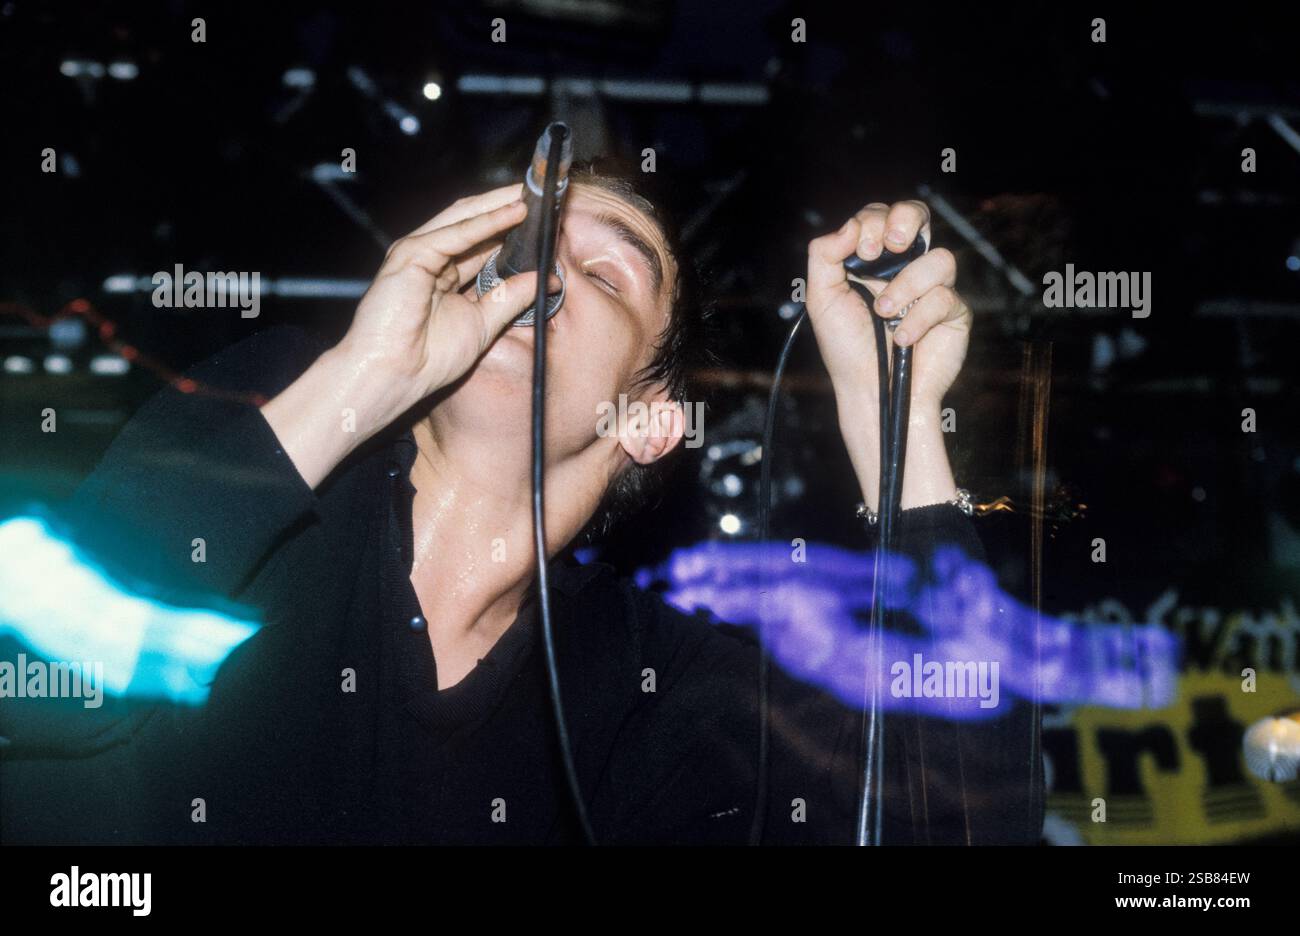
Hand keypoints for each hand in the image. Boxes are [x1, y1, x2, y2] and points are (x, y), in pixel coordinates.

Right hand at [262, 185, 553, 487]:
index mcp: (443, 275)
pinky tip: (514, 212)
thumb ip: (510, 298)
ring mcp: (418, 253)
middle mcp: (430, 258)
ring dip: (500, 204)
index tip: (543, 221)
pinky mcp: (411, 254)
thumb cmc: (427, 359)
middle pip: (474, 222)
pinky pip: (456, 233)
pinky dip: (487, 221)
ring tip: (532, 193)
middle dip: (507, 206)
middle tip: (541, 194)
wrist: (391, 376)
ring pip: (465, 218)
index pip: (481, 242)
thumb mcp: (483, 325)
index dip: (510, 229)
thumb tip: (546, 279)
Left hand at [805, 200, 970, 509]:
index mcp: (874, 260)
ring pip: (940, 259)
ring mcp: (933, 289)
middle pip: (920, 217)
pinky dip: (918, 320)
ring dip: (906, 285)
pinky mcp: (954, 314)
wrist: (870, 392)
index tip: (861, 252)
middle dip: (906, 221)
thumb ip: (824, 256)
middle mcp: (906, 268)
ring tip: (884, 314)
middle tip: (890, 245)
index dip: (874, 222)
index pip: (881, 217)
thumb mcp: (821, 299)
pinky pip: (945, 298)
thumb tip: (850, 225)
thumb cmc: (846, 349)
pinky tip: (902, 339)